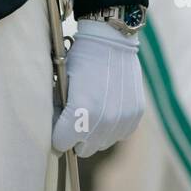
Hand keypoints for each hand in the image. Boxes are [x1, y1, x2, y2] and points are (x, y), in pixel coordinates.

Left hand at [51, 18, 144, 158]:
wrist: (112, 41)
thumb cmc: (82, 59)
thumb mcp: (63, 83)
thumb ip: (59, 111)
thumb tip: (55, 129)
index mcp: (81, 113)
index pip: (61, 143)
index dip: (56, 134)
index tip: (57, 126)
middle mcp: (103, 122)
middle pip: (82, 149)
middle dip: (75, 137)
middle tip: (74, 119)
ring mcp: (122, 120)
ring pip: (102, 143)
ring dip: (95, 134)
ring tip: (93, 111)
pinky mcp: (135, 116)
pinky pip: (119, 133)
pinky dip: (112, 126)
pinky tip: (108, 108)